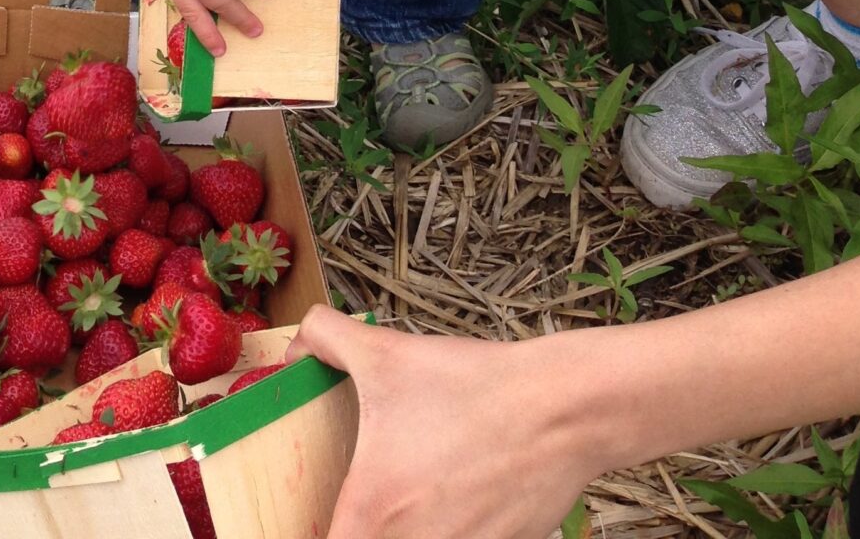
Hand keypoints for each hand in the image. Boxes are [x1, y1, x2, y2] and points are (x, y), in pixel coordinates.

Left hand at [285, 309, 599, 538]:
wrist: (560, 408)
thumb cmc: (473, 386)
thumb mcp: (384, 351)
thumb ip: (326, 339)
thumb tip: (298, 348)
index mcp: (372, 510)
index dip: (309, 533)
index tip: (314, 518)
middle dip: (365, 526)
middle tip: (368, 502)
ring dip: (411, 529)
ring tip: (419, 494)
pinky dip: (456, 530)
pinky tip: (463, 498)